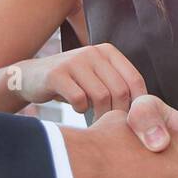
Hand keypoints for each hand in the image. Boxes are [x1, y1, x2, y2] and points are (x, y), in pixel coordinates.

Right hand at [15, 43, 146, 118]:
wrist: (31, 78)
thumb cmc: (72, 84)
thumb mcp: (97, 77)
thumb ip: (118, 85)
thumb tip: (147, 112)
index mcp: (108, 52)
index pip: (134, 80)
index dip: (137, 104)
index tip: (131, 121)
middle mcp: (93, 52)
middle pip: (119, 90)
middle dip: (117, 114)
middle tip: (110, 126)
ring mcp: (74, 61)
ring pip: (101, 96)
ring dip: (99, 115)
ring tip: (94, 120)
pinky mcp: (57, 74)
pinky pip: (79, 99)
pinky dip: (80, 110)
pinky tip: (77, 109)